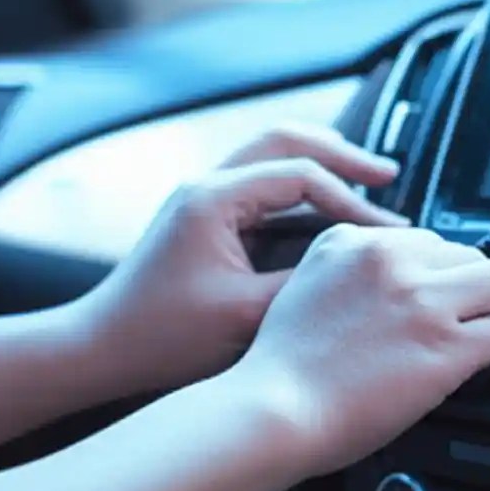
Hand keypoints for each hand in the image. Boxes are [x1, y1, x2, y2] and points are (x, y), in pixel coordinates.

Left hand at [79, 125, 408, 392]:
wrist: (102, 349)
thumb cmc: (161, 337)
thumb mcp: (246, 315)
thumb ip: (304, 283)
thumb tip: (357, 266)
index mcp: (213, 199)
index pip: (302, 175)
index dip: (351, 199)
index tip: (384, 231)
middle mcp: (206, 186)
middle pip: (286, 141)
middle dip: (343, 155)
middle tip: (387, 175)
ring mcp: (203, 198)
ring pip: (273, 153)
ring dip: (322, 162)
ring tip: (366, 179)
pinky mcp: (205, 218)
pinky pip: (262, 183)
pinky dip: (300, 187)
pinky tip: (327, 209)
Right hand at [230, 224, 489, 476]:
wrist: (274, 411)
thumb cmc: (284, 367)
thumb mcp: (306, 284)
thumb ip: (351, 266)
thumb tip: (398, 272)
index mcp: (354, 241)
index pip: (427, 240)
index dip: (429, 276)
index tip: (420, 301)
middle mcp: (392, 260)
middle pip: (468, 254)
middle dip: (460, 289)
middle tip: (440, 323)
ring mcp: (423, 300)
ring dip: (483, 312)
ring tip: (457, 339)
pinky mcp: (446, 344)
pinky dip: (489, 350)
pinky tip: (460, 365)